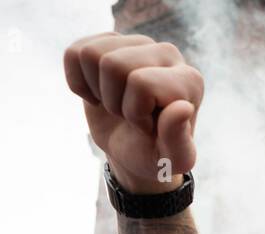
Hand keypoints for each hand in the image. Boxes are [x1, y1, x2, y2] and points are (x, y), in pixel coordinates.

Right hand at [63, 33, 203, 193]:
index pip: (141, 83)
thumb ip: (178, 142)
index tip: (148, 127)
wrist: (133, 148)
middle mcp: (168, 53)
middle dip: (113, 101)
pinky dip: (77, 82)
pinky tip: (98, 94)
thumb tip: (181, 107)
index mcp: (189, 80)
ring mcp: (138, 43)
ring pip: (91, 54)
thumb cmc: (154, 155)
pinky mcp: (112, 41)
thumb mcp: (170, 160)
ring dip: (96, 90)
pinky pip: (75, 52)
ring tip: (115, 104)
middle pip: (113, 65)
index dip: (134, 112)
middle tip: (129, 116)